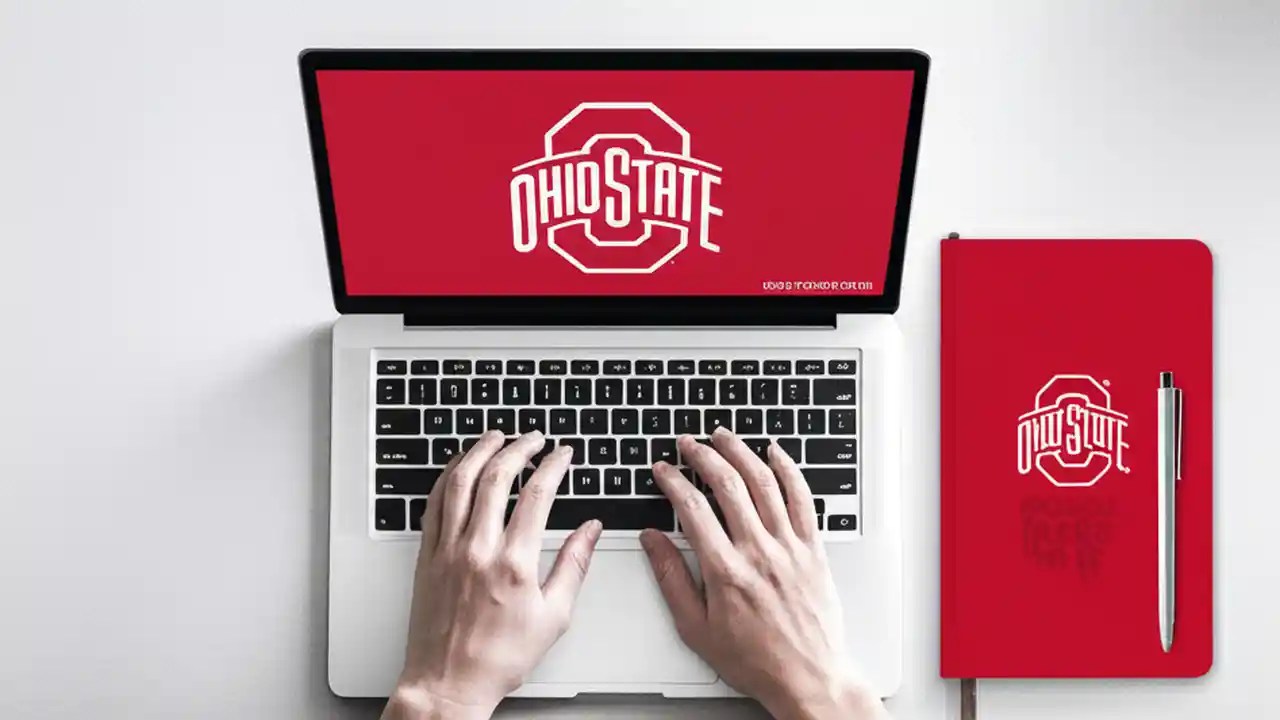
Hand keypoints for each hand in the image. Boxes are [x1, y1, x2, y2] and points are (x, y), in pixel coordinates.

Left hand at [385, 431, 600, 719]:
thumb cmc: (499, 658)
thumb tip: (591, 530)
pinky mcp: (426, 556)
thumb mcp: (554, 616)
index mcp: (514, 564)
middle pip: (497, 477)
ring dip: (480, 451)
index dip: (554, 465)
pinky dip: (448, 477)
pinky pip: (434, 503)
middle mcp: (478, 550)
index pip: (538, 494)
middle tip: (533, 438)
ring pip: (460, 482)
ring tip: (496, 437)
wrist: (448, 683)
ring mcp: (447, 550)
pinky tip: (459, 467)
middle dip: (519, 448)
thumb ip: (574, 565)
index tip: (563, 453)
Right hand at [640, 429, 887, 719]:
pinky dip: (788, 470)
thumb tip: (652, 541)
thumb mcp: (696, 628)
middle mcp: (759, 552)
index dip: (672, 481)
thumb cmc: (754, 660)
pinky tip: (775, 453)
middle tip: (688, 443)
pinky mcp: (814, 549)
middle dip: (702, 455)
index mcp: (726, 571)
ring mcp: (790, 547)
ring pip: (764, 482)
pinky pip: (802, 498)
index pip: (693, 508)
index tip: (662, 470)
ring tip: (723, 436)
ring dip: (741, 452)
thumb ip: (671, 578)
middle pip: (728, 484)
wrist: (808, 678)